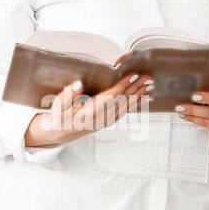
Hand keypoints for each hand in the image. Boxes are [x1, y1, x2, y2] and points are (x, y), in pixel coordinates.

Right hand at [24, 59, 152, 147]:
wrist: (62, 133)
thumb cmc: (60, 116)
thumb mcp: (58, 105)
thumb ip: (67, 94)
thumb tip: (78, 84)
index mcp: (90, 112)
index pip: (110, 97)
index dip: (122, 86)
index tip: (132, 76)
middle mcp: (101, 117)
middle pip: (122, 101)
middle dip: (136, 88)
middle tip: (148, 77)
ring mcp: (107, 120)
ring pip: (127, 106)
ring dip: (139, 95)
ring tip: (150, 85)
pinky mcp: (109, 121)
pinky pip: (126, 111)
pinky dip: (137, 104)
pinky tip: (145, 97)